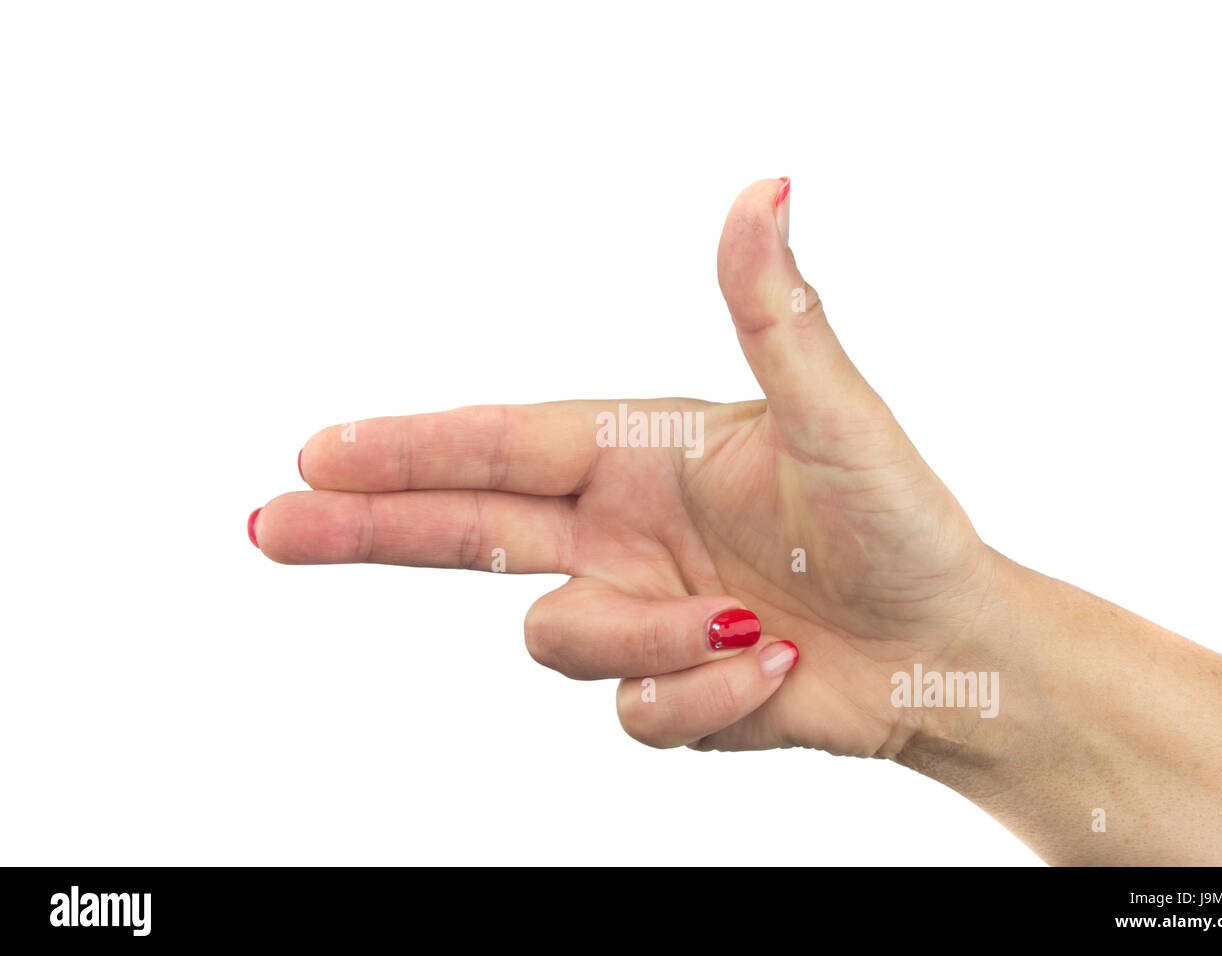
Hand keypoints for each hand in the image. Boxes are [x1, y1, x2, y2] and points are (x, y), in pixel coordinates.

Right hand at [249, 178, 997, 757]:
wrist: (947, 650)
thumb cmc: (902, 524)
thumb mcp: (839, 417)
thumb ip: (777, 312)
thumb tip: (764, 189)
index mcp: (643, 455)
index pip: (502, 446)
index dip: (408, 448)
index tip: (318, 451)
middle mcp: (623, 529)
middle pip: (462, 531)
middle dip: (366, 529)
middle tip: (271, 526)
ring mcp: (638, 609)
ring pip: (560, 637)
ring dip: (650, 635)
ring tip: (749, 622)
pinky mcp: (667, 684)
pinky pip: (634, 708)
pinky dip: (704, 694)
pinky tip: (771, 669)